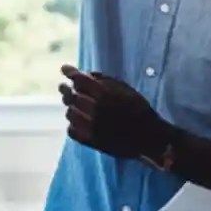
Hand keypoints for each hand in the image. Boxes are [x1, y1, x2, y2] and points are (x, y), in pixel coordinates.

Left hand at [60, 65, 175, 160]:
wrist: (148, 136)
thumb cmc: (139, 109)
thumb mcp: (126, 89)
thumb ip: (106, 81)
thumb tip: (87, 74)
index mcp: (105, 94)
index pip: (80, 80)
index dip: (70, 72)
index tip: (64, 69)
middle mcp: (96, 109)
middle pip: (72, 96)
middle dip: (65, 90)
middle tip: (63, 87)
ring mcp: (92, 126)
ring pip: (70, 113)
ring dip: (70, 107)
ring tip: (72, 106)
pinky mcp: (91, 141)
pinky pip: (72, 131)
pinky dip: (72, 125)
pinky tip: (77, 122)